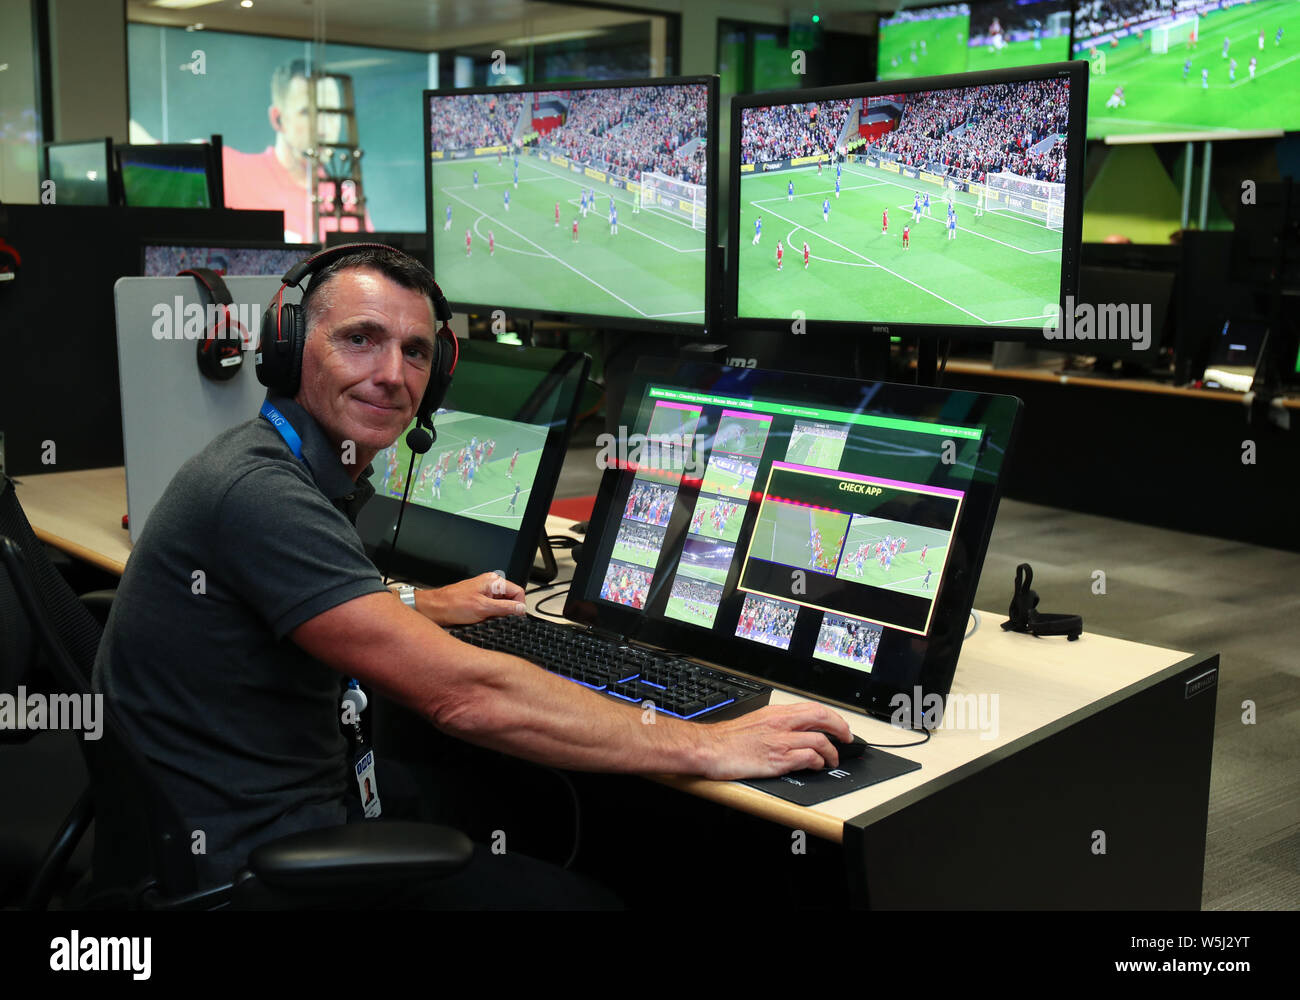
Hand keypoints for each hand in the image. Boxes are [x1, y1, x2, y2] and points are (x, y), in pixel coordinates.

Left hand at [420, 572, 526, 626]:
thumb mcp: (483, 608)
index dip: (518, 605)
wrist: (434, 610)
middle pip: (510, 599)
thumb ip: (505, 608)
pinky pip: (492, 609)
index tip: (514, 617)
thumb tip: (521, 609)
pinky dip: (489, 616)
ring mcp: (484, 593)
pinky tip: (479, 619)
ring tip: (484, 618)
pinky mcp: (479, 601)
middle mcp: (490, 585)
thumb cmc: (452, 605)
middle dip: (506, 611)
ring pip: (501, 606)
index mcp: (493, 581)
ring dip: (496, 615)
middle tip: (496, 618)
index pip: (518, 591)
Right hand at [696, 703, 852, 780]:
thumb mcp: (756, 720)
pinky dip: (817, 763)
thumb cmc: (728, 738)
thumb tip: (795, 728)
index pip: (814, 709)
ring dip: (832, 753)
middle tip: (847, 739)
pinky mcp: (777, 760)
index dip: (833, 717)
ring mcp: (780, 741)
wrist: (710, 748)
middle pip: (822, 719)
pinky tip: (816, 766)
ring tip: (832, 760)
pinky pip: (808, 759)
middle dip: (840, 729)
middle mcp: (781, 724)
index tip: (840, 726)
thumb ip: (777, 723)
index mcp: (776, 713)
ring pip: (819, 741)